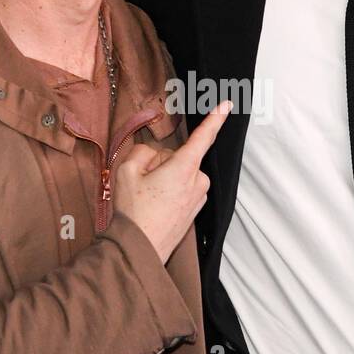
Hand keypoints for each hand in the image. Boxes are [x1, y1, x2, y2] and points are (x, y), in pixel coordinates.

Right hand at [114, 101, 231, 263]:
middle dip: (162, 163)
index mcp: (185, 168)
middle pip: (180, 158)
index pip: (203, 137)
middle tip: (143, 183)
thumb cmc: (134, 211)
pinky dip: (169, 193)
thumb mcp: (127, 171)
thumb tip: (153, 154)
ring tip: (148, 198)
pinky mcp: (195, 210)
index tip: (226, 105)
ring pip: (181, 174)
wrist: (139, 248)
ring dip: (165, 179)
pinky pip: (182, 190)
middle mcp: (198, 182)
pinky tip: (154, 206)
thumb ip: (143, 152)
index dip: (215, 118)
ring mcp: (199, 198)